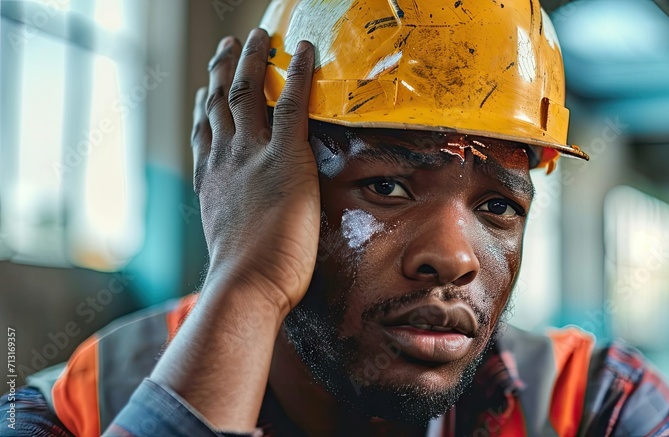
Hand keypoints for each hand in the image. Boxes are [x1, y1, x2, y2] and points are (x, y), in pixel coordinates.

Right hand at [191, 29, 317, 313]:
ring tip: (261, 37)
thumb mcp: (228, 242)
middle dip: (224, 68)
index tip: (205, 88)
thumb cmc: (242, 281)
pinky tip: (305, 51)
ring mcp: (251, 155)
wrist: (245, 285)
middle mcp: (224, 160)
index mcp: (210, 180)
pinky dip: (297, 72)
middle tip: (230, 44)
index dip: (205, 104)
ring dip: (254, 58)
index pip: (205, 131)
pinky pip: (291, 102)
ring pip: (247, 91)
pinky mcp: (285, 157)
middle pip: (219, 101)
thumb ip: (235, 223)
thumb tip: (243, 230)